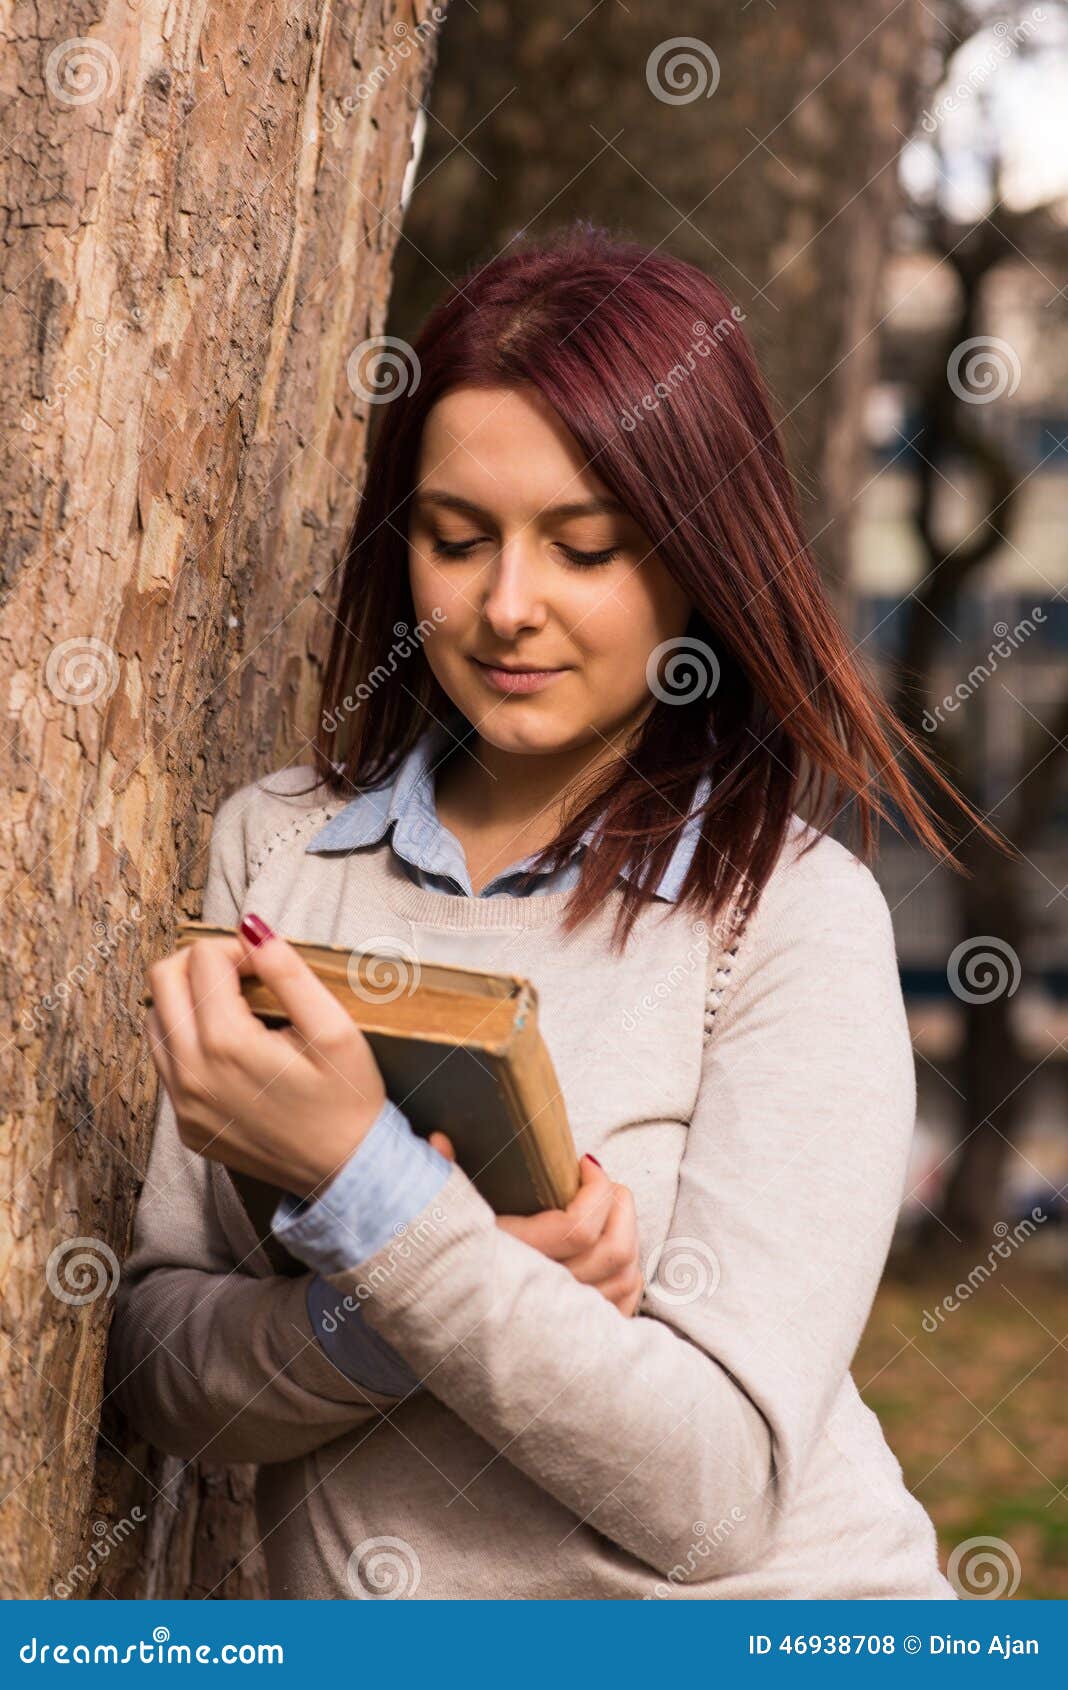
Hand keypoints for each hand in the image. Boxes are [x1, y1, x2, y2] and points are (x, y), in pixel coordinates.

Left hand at [146, 918, 386, 1199]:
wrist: (345, 1173)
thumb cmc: (348, 1100)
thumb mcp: (335, 1029)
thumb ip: (289, 974)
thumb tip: (252, 929)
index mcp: (226, 1045)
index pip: (203, 958)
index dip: (239, 948)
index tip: (267, 966)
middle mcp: (191, 1074)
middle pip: (162, 980)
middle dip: (202, 963)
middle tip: (245, 977)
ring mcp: (182, 1103)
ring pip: (155, 1019)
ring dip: (189, 1000)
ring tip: (236, 1009)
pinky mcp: (185, 1124)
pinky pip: (166, 1062)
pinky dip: (188, 1039)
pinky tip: (230, 1048)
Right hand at [430, 1136, 642, 1317]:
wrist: (445, 1321)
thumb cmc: (443, 1267)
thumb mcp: (440, 1220)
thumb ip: (440, 1179)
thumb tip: (439, 1140)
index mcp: (515, 1264)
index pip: (578, 1229)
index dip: (596, 1189)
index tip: (583, 1164)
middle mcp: (544, 1299)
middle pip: (613, 1250)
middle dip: (619, 1204)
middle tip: (604, 1181)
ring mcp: (567, 1323)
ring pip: (624, 1274)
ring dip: (627, 1232)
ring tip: (609, 1207)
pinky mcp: (583, 1337)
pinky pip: (625, 1301)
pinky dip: (629, 1269)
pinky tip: (613, 1245)